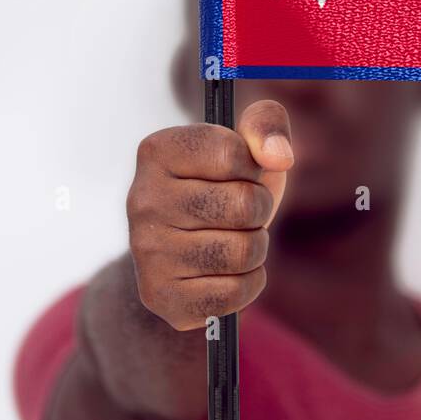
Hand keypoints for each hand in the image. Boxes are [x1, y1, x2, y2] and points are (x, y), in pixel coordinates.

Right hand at [127, 102, 292, 330]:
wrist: (184, 255)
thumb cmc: (223, 188)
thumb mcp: (246, 146)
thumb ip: (266, 124)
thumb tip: (279, 158)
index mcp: (157, 151)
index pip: (233, 153)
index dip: (253, 167)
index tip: (239, 172)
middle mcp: (141, 199)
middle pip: (244, 205)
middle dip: (259, 210)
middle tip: (242, 212)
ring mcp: (146, 250)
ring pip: (243, 252)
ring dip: (256, 248)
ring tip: (235, 240)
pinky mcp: (160, 295)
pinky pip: (235, 293)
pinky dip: (248, 284)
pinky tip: (228, 274)